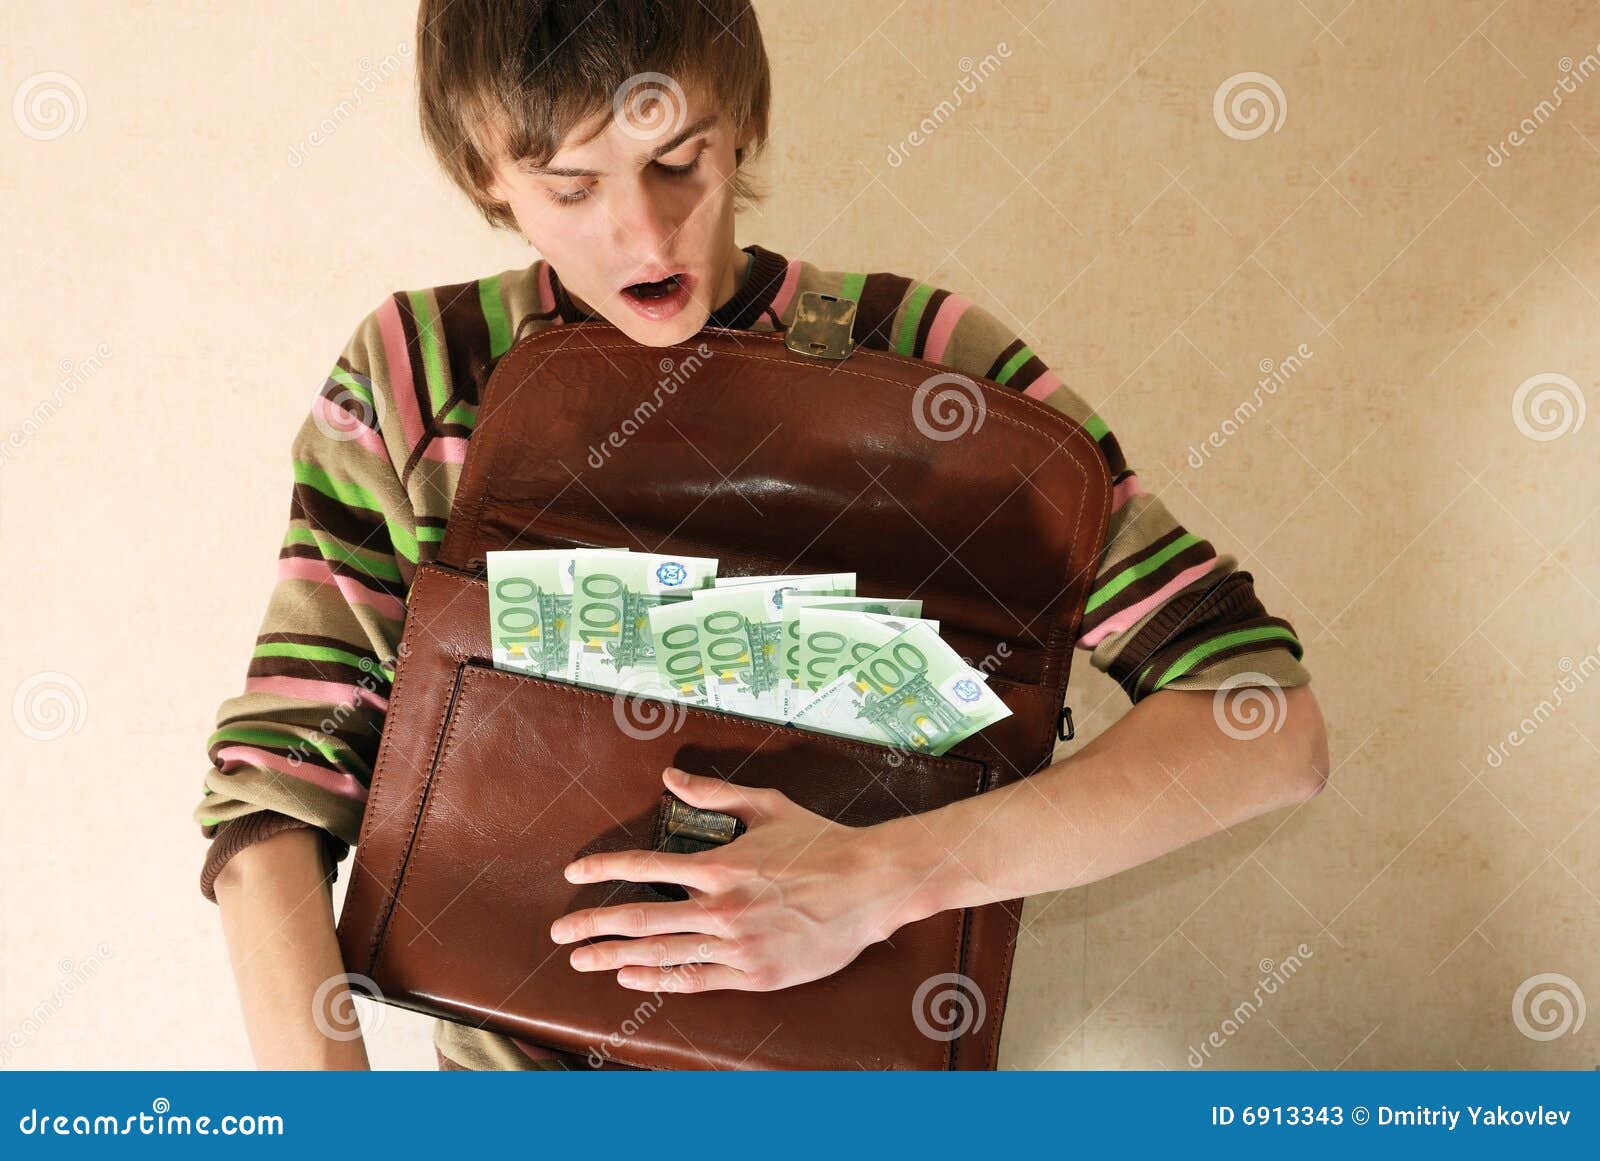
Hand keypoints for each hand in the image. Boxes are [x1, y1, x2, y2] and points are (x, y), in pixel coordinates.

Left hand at [549, 766, 923, 992]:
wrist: (870, 885)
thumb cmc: (820, 842)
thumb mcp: (767, 805)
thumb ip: (714, 793)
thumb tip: (670, 776)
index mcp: (720, 865)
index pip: (645, 867)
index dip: (603, 870)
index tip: (574, 874)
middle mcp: (721, 908)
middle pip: (641, 919)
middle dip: (593, 925)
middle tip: (560, 931)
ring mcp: (737, 945)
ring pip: (661, 954)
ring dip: (614, 957)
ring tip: (583, 958)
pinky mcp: (755, 973)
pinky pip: (695, 979)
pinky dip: (659, 979)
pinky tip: (632, 977)